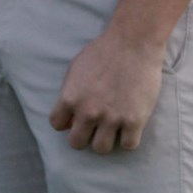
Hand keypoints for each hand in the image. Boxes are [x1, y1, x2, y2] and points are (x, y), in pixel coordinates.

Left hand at [47, 28, 163, 154]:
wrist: (133, 43)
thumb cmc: (103, 52)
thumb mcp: (75, 69)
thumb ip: (69, 92)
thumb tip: (68, 116)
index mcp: (70, 98)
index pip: (57, 125)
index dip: (66, 123)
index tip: (75, 119)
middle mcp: (88, 112)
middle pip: (76, 143)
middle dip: (83, 137)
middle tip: (93, 129)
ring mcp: (111, 118)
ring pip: (101, 149)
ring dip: (106, 140)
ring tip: (112, 129)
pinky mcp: (135, 121)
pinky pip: (128, 145)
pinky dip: (128, 139)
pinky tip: (130, 127)